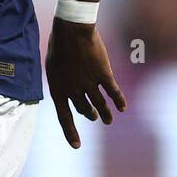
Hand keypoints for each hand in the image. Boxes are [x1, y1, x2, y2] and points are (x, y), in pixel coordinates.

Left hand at [45, 19, 125, 148]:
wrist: (71, 31)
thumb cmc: (59, 45)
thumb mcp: (53, 67)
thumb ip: (61, 82)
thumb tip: (67, 93)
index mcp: (58, 90)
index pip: (64, 117)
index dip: (70, 132)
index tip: (77, 146)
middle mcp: (74, 91)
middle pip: (84, 109)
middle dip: (90, 115)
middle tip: (95, 117)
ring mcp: (89, 84)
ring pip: (100, 104)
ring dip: (105, 113)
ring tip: (108, 120)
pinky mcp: (104, 75)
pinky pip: (113, 92)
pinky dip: (118, 101)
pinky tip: (122, 108)